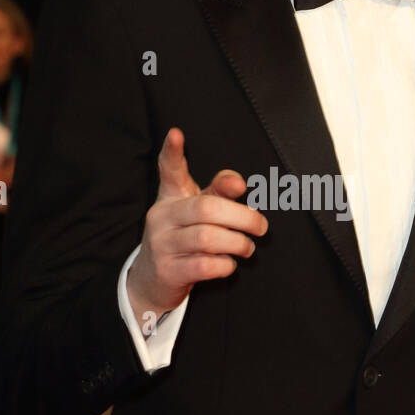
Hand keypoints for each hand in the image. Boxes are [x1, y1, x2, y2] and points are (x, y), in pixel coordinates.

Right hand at [126, 127, 266, 328]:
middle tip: (261, 227)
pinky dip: (225, 265)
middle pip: (207, 208)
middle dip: (243, 217)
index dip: (173, 152)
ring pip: (207, 238)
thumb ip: (220, 192)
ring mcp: (161, 244)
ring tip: (247, 247)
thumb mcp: (197, 211)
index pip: (169, 169)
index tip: (177, 134)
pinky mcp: (168, 271)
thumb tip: (240, 184)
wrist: (153, 281)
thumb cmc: (183, 238)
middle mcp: (161, 216)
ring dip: (237, 243)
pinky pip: (203, 265)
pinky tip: (230, 263)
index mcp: (170, 196)